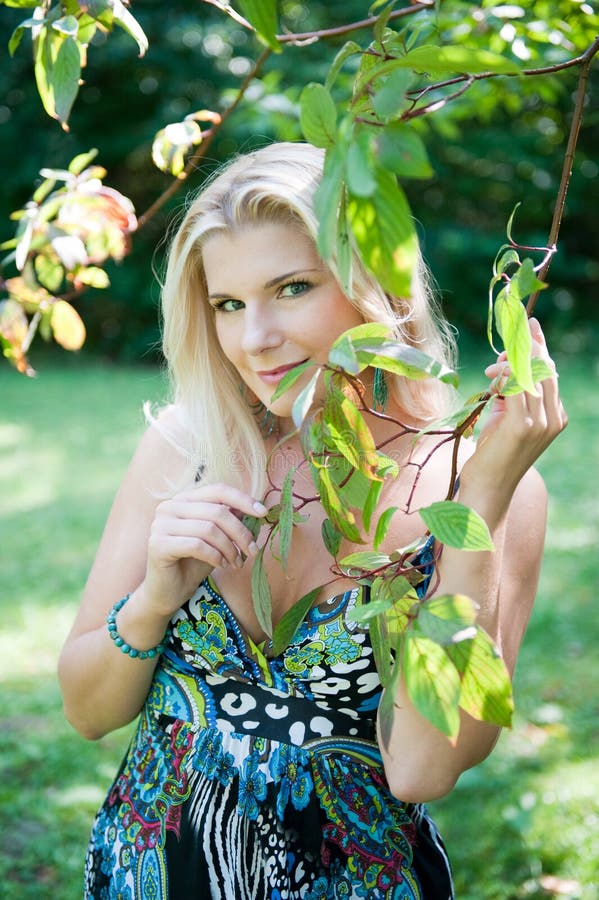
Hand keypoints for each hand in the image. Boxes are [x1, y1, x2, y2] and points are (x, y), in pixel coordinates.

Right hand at [141, 482, 266, 616]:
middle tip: (253, 551)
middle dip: (240, 532)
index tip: (263, 513)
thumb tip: (254, 507)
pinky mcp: (157, 544)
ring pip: (208, 529)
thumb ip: (230, 520)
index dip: (242, 499)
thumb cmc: (193, 563)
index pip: (217, 490)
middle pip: (216, 511)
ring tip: (237, 563)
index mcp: (184, 499)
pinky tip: (222, 566)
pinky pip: (197, 545)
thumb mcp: (217, 539)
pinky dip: (215, 556)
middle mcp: (169, 507)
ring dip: (230, 548)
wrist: (168, 592)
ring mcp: (160, 524)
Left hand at [462, 318, 566, 501]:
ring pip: (530, 375)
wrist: (488, 488)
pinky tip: (493, 376)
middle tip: (506, 342)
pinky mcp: (521, 426)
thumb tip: (503, 371)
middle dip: (524, 348)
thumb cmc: (493, 456)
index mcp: (556, 417)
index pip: (551, 373)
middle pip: (544, 368)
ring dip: (508, 363)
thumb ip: (512, 397)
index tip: (531, 326)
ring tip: (490, 371)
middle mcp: (553, 418)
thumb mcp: (506, 421)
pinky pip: (516, 387)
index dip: (540, 347)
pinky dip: (504, 376)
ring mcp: (540, 423)